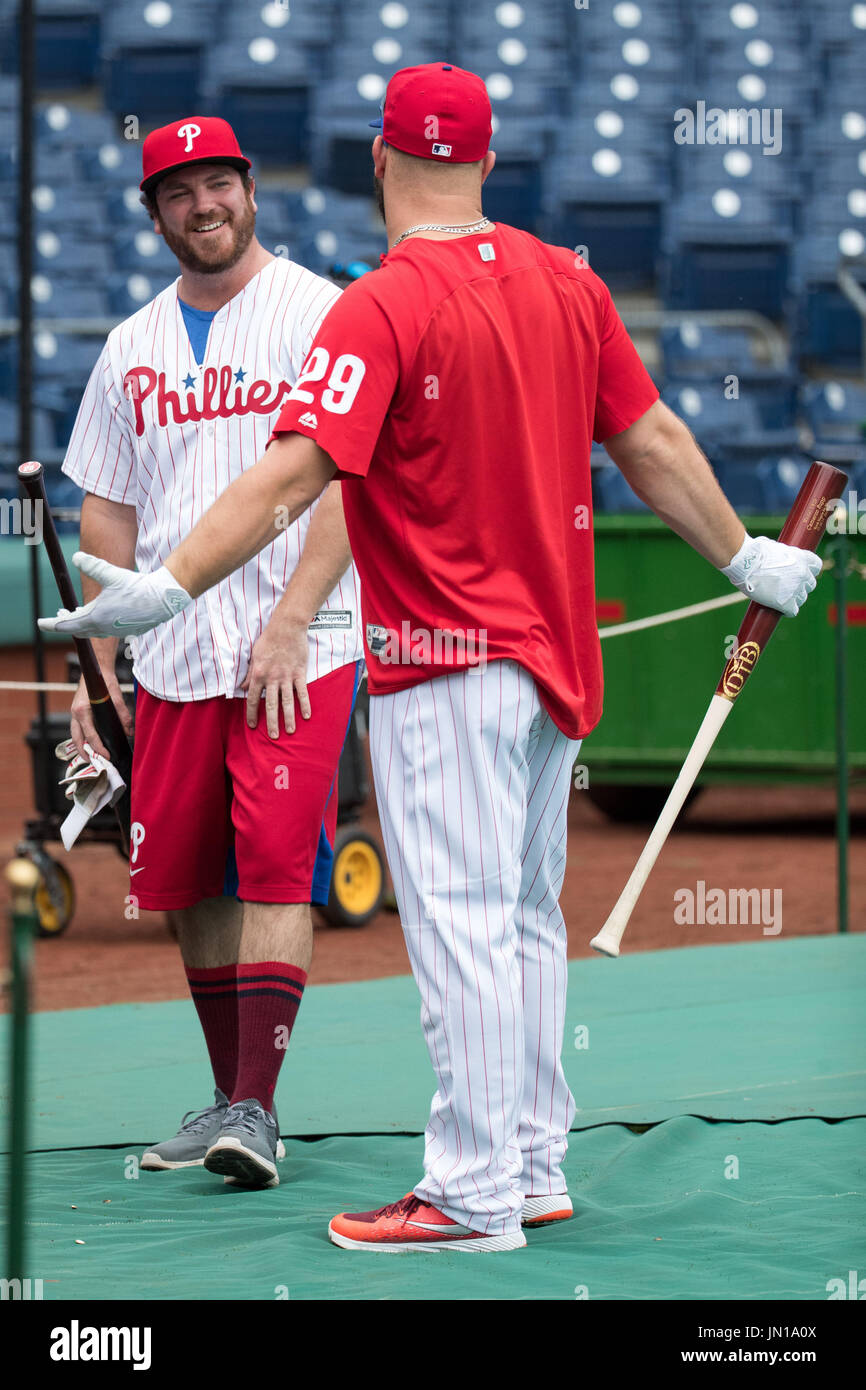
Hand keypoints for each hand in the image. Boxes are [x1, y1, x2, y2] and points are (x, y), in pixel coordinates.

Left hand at [37, 555, 191, 636]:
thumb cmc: (137, 587)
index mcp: (96, 617)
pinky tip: (102, 616)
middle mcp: (104, 628)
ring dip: (82, 623)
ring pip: (92, 631)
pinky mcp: (128, 631)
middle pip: (78, 630)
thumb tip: (75, 557)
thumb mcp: (111, 574)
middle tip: (58, 616)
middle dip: (66, 623)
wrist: (163, 599)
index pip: (66, 624)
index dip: (50, 624)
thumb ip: (92, 566)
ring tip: (77, 614)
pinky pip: (106, 631)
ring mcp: (116, 632)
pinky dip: (97, 624)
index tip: (40, 623)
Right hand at [70, 670, 133, 759]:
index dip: (98, 748)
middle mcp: (75, 713)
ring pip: (75, 736)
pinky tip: (92, 746)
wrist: (95, 669)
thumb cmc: (104, 680)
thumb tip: (129, 732)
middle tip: (96, 764)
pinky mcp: (78, 713)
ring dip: (82, 748)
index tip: (106, 757)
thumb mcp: (116, 696)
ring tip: (93, 759)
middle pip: (77, 740)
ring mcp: (74, 714)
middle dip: (85, 753)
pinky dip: (83, 740)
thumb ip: (123, 714)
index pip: (90, 735)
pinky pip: (78, 731)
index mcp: (82, 710)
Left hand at [241, 617, 310, 736]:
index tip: (252, 725)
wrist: (286, 627)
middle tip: (274, 736)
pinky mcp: (300, 673)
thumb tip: (242, 688)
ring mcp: (287, 676)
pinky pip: (302, 691)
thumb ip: (249, 674)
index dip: (252, 713)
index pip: (252, 699)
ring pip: (287, 701)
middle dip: (271, 722)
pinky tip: (307, 716)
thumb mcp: (254, 656)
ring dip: (288, 718)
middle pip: (270, 704)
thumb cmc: (268, 639)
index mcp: (258, 674)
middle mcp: (272, 678)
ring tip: (290, 731)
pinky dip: (305, 704)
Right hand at [721, 534, 822, 616]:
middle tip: (787, 585)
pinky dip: (787, 611)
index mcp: (802, 558)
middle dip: (801, 585)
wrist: (744, 563)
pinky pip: (792, 611)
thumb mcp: (774, 546)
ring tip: (781, 597)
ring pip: (802, 598)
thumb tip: (779, 557)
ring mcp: (795, 589)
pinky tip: (780, 609)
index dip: (808, 570)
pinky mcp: (786, 603)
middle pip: (810, 584)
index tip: (799, 572)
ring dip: (793, 598)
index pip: (816, 566)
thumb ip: (783, 554)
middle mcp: (803, 574)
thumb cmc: (754, 552)